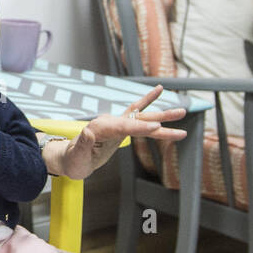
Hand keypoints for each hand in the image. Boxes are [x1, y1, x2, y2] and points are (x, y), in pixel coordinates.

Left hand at [54, 85, 187, 179]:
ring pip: (141, 117)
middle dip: (159, 118)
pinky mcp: (119, 125)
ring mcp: (115, 122)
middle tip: (181, 112)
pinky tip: (159, 91)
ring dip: (162, 115)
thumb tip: (87, 131)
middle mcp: (109, 121)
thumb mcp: (76, 157)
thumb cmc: (73, 161)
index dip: (140, 128)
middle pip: (137, 118)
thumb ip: (82, 144)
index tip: (157, 128)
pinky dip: (148, 104)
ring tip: (183, 110)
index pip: (124, 127)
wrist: (70, 158)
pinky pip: (136, 115)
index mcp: (99, 128)